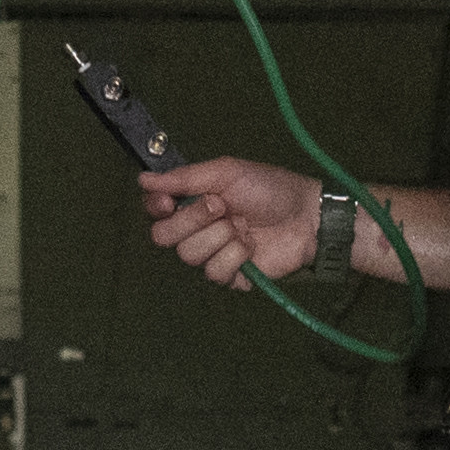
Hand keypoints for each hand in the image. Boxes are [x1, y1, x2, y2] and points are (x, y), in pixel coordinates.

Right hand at [138, 154, 321, 286]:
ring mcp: (213, 255)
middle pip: (163, 237)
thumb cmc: (269, 188)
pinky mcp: (231, 277)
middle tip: (220, 206)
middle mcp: (197, 230)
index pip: (154, 212)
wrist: (306, 215)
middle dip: (191, 219)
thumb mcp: (226, 172)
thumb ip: (183, 178)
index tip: (167, 201)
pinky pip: (214, 273)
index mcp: (192, 203)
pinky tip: (251, 246)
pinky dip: (234, 256)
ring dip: (218, 236)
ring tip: (242, 226)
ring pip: (188, 255)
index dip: (156, 208)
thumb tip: (142, 180)